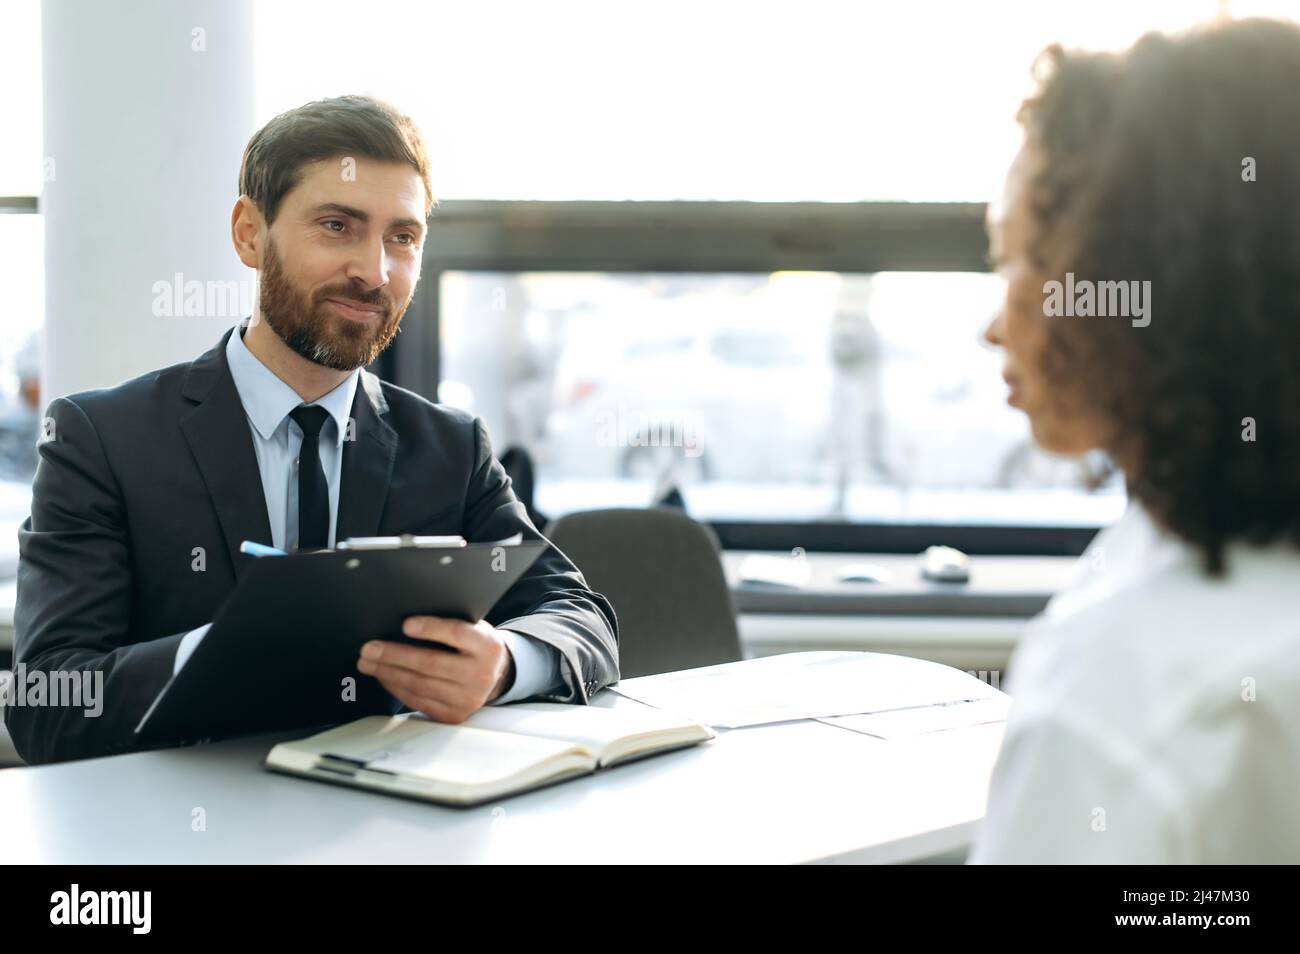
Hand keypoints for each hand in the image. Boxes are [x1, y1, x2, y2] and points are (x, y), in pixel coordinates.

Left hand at [356, 617, 514, 722]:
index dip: (431, 629)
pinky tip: (384, 677)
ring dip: (388, 673)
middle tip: (369, 648)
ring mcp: (467, 699)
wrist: (495, 676)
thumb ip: (450, 625)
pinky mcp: (453, 715)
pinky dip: (396, 688)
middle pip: (431, 663)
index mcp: (487, 646)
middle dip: (394, 655)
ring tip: (368, 663)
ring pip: (420, 685)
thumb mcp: (473, 628)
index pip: (457, 634)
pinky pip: (418, 701)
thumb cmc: (475, 646)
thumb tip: (407, 623)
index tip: (405, 624)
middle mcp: (480, 675)